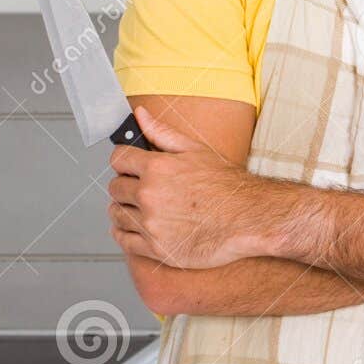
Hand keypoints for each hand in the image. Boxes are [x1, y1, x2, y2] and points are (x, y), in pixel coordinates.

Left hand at [107, 107, 267, 269]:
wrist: (248, 219)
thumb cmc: (226, 185)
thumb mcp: (196, 150)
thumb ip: (162, 132)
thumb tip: (139, 115)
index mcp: (157, 167)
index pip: (118, 158)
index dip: (125, 161)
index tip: (132, 166)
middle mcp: (150, 195)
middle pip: (115, 187)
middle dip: (127, 185)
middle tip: (145, 189)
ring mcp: (151, 224)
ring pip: (116, 214)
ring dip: (125, 209)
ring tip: (145, 208)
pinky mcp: (156, 249)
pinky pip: (123, 240)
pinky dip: (127, 233)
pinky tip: (141, 227)